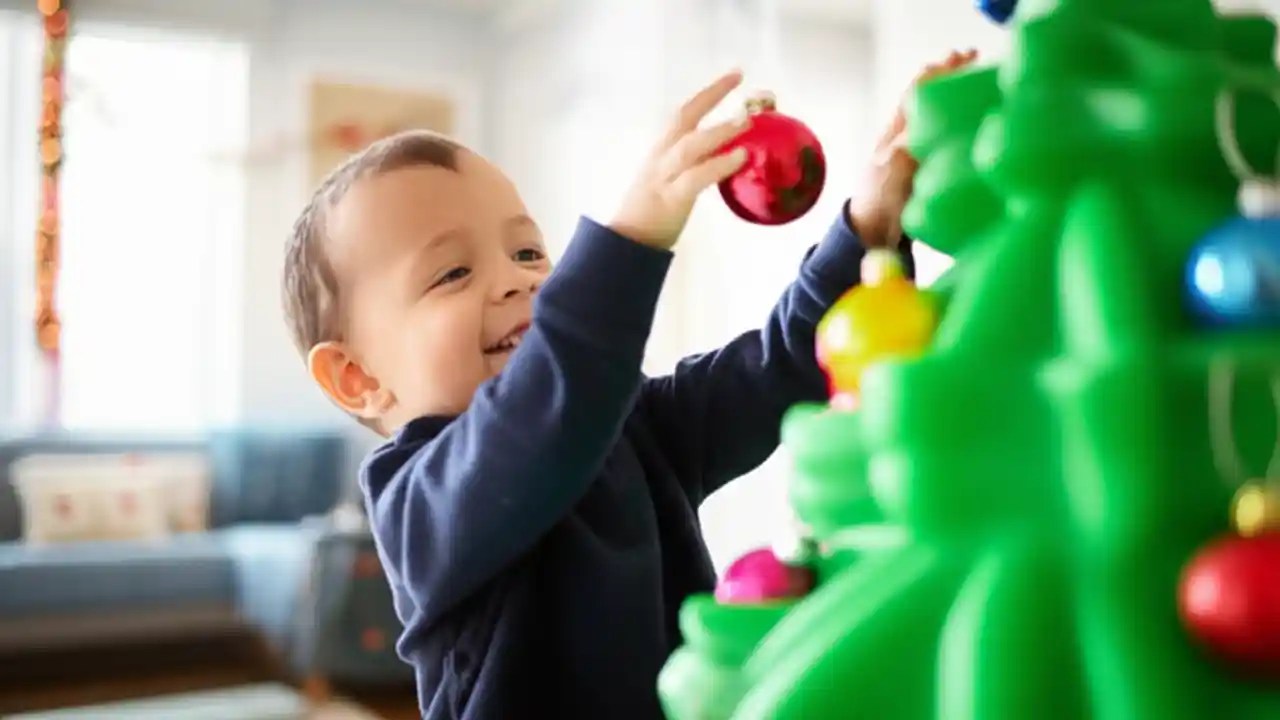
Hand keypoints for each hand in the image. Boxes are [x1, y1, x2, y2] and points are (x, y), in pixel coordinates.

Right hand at [610, 70, 750, 249]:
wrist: (626, 242)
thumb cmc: (649, 214)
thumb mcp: (668, 180)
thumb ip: (692, 165)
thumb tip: (726, 155)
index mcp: (660, 151)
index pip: (684, 113)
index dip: (708, 93)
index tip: (733, 76)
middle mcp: (661, 157)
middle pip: (685, 116)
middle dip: (711, 94)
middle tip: (737, 76)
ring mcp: (664, 176)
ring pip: (691, 145)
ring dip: (719, 131)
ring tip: (745, 121)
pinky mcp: (671, 198)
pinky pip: (697, 177)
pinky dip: (719, 165)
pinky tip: (740, 157)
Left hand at [848, 49, 979, 247]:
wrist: (873, 233)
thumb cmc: (878, 200)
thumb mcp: (893, 169)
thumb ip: (908, 146)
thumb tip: (927, 126)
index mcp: (897, 131)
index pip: (919, 91)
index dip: (939, 72)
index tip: (962, 57)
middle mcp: (906, 137)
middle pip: (930, 98)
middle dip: (950, 77)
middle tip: (974, 59)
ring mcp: (916, 154)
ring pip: (938, 118)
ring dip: (957, 100)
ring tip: (979, 84)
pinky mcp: (926, 172)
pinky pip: (945, 142)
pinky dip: (960, 128)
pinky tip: (975, 127)